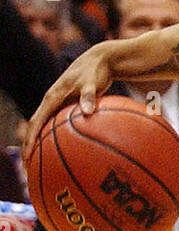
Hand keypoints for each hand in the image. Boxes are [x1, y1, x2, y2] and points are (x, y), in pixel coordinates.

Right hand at [23, 44, 114, 161]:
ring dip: (42, 146)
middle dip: (30, 148)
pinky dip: (59, 139)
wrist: (100, 61)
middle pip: (36, 129)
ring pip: (45, 129)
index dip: (30, 139)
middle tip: (29, 169)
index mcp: (52, 97)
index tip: (27, 156)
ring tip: (42, 167)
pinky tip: (67, 154)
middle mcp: (52, 103)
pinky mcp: (67, 108)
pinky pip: (59, 127)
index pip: (37, 121)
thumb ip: (89, 96)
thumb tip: (88, 112)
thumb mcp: (92, 82)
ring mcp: (59, 106)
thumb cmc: (95, 71)